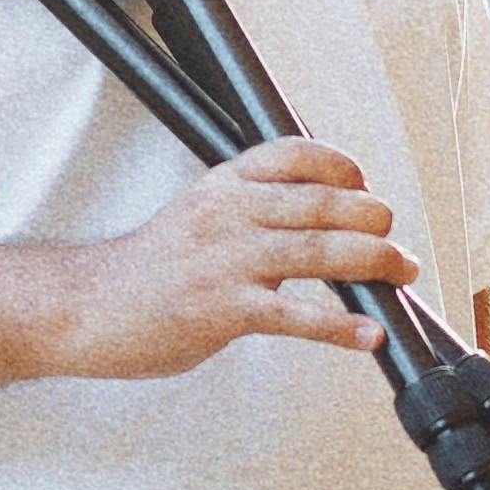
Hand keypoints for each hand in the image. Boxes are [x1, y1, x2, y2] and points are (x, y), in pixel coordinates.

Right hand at [52, 142, 414, 381]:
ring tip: (400, 272)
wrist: (88, 306)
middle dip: (374, 217)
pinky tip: (366, 336)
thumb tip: (314, 216)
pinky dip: (340, 328)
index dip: (343, 167)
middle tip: (395, 241)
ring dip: (373, 262)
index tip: (365, 186)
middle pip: (323, 201)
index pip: (296, 153)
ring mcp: (228, 261)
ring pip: (320, 250)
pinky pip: (297, 317)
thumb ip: (249, 208)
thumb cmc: (148, 268)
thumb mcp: (198, 214)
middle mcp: (230, 212)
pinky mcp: (224, 310)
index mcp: (225, 184)